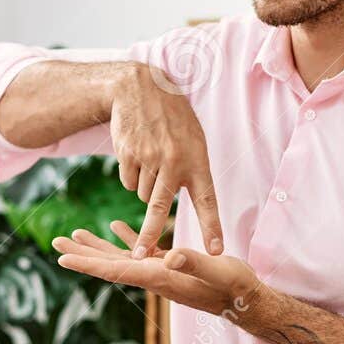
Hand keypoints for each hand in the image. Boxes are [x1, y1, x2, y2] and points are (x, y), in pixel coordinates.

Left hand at [52, 221, 262, 319]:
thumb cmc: (233, 287)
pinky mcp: (170, 265)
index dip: (87, 264)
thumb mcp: (216, 271)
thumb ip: (193, 261)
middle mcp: (153, 276)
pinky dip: (126, 238)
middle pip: (109, 265)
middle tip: (55, 242)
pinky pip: (140, 250)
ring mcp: (160, 271)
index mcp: (158, 276)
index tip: (61, 259)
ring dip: (98, 246)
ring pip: (121, 257)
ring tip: (75, 233)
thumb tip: (170, 255)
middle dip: (82, 254)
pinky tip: (116, 226)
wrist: (246, 299)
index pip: (115, 270)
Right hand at [109, 64, 223, 258]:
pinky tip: (138, 153)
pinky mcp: (128, 155)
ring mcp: (149, 158)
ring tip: (153, 159)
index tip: (215, 252)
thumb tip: (170, 202)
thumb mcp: (192, 138)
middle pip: (159, 207)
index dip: (211, 227)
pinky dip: (133, 175)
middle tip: (140, 257)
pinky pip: (129, 183)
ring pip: (145, 195)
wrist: (139, 87)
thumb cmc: (172, 117)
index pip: (207, 200)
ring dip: (148, 187)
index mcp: (196, 159)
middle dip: (148, 234)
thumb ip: (190, 169)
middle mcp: (173, 162)